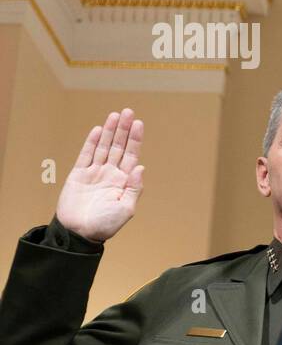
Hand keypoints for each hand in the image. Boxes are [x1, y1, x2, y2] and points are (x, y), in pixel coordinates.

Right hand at [55, 109, 144, 242]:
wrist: (79, 233)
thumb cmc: (105, 225)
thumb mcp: (126, 208)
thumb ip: (134, 188)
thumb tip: (141, 168)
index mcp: (124, 181)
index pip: (131, 155)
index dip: (135, 139)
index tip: (138, 123)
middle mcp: (110, 174)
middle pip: (118, 146)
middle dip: (123, 129)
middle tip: (128, 111)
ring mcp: (94, 173)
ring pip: (103, 147)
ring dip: (109, 131)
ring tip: (115, 115)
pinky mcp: (78, 175)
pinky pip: (85, 155)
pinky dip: (91, 142)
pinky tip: (97, 129)